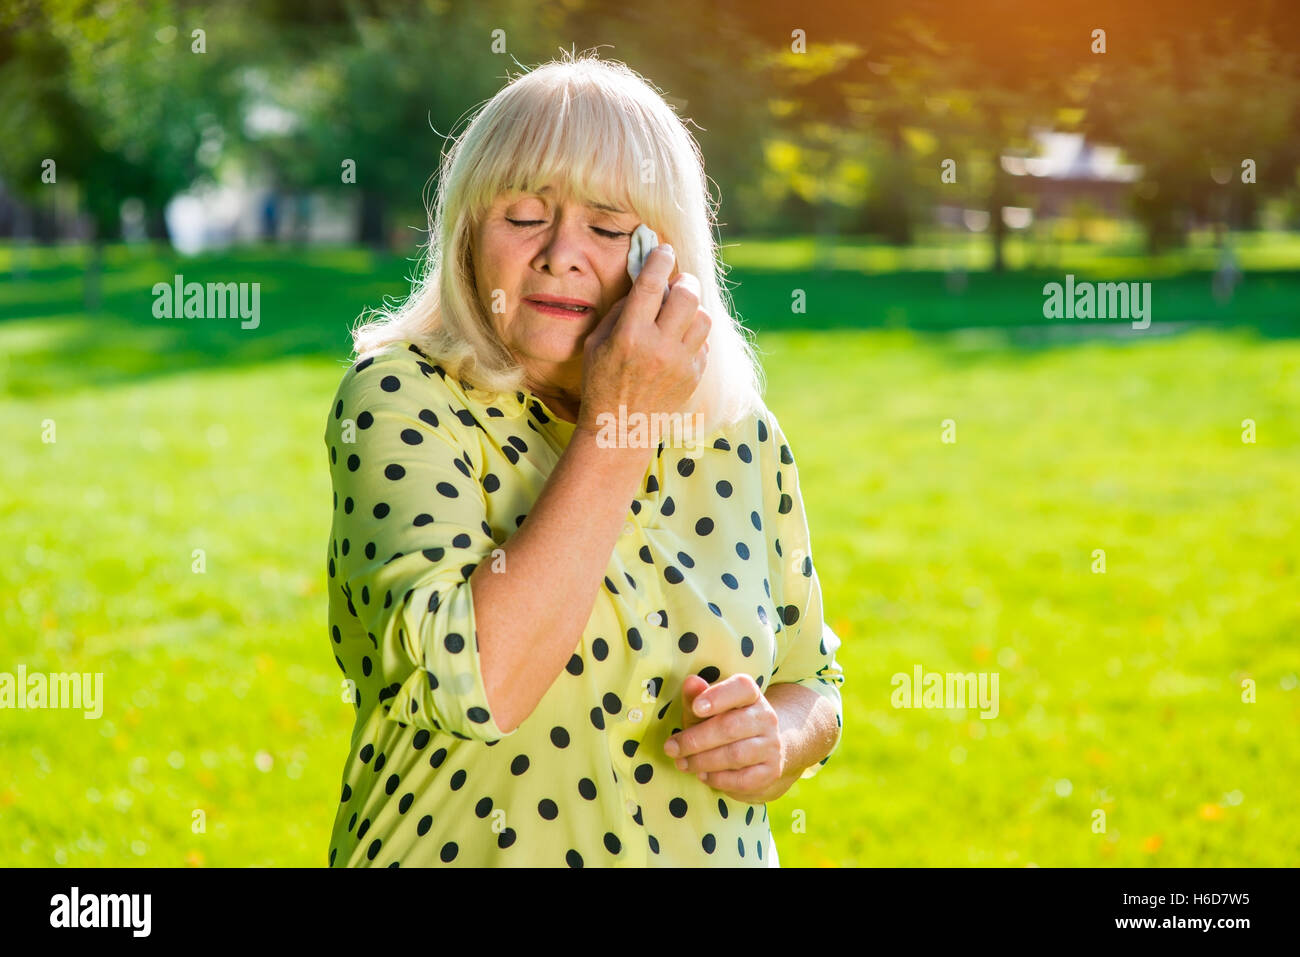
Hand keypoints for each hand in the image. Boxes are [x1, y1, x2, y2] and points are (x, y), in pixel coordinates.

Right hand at [577, 244, 710, 437]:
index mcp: (630, 336)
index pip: (651, 285)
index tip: (663, 249)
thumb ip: (623, 311)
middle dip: (684, 281)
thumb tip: (646, 284)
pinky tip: (677, 341)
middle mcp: (659, 348)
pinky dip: (692, 335)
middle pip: (687, 296)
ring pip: (703, 317)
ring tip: (678, 313)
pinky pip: (703, 342)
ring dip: (691, 308)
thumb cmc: (602, 381)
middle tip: (677, 282)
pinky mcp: (694, 375)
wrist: (621, 428)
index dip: (659, 259)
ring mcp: (680, 363)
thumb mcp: (598, 342)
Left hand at [663, 674, 785, 804]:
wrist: (757, 753)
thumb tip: (691, 682)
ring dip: (703, 761)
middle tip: (671, 748)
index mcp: (751, 695)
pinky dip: (718, 779)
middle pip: (731, 726)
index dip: (719, 696)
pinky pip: (743, 779)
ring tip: (682, 763)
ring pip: (736, 755)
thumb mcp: (707, 709)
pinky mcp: (770, 771)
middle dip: (696, 740)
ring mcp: (771, 745)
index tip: (696, 707)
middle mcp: (766, 718)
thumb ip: (696, 696)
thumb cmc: (723, 724)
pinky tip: (702, 775)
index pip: (743, 687)